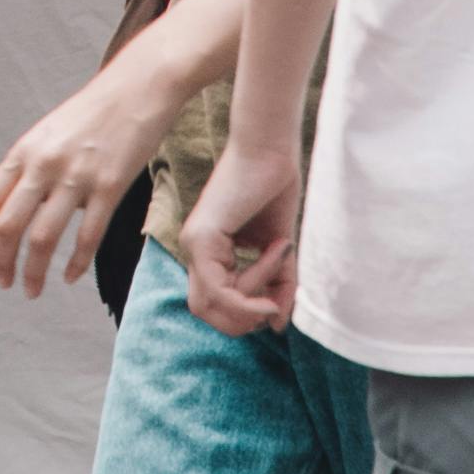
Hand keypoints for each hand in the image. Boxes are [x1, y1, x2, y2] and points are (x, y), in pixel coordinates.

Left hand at [0, 66, 177, 298]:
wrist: (138, 88)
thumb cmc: (93, 111)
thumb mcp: (48, 134)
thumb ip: (29, 168)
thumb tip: (11, 209)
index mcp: (24, 151)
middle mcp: (44, 164)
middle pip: (7, 226)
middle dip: (0, 263)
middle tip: (3, 283)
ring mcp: (76, 176)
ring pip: (42, 238)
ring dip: (33, 271)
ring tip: (31, 290)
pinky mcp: (110, 187)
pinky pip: (87, 236)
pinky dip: (75, 263)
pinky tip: (70, 277)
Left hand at [176, 129, 300, 339]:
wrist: (271, 147)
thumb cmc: (275, 187)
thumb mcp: (279, 248)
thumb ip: (277, 284)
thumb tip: (277, 326)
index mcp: (209, 251)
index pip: (214, 305)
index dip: (246, 314)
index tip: (278, 301)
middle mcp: (194, 249)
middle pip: (205, 312)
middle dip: (243, 318)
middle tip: (275, 299)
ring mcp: (194, 243)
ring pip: (210, 305)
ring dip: (251, 302)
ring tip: (279, 261)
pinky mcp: (202, 236)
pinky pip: (217, 289)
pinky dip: (246, 298)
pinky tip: (270, 293)